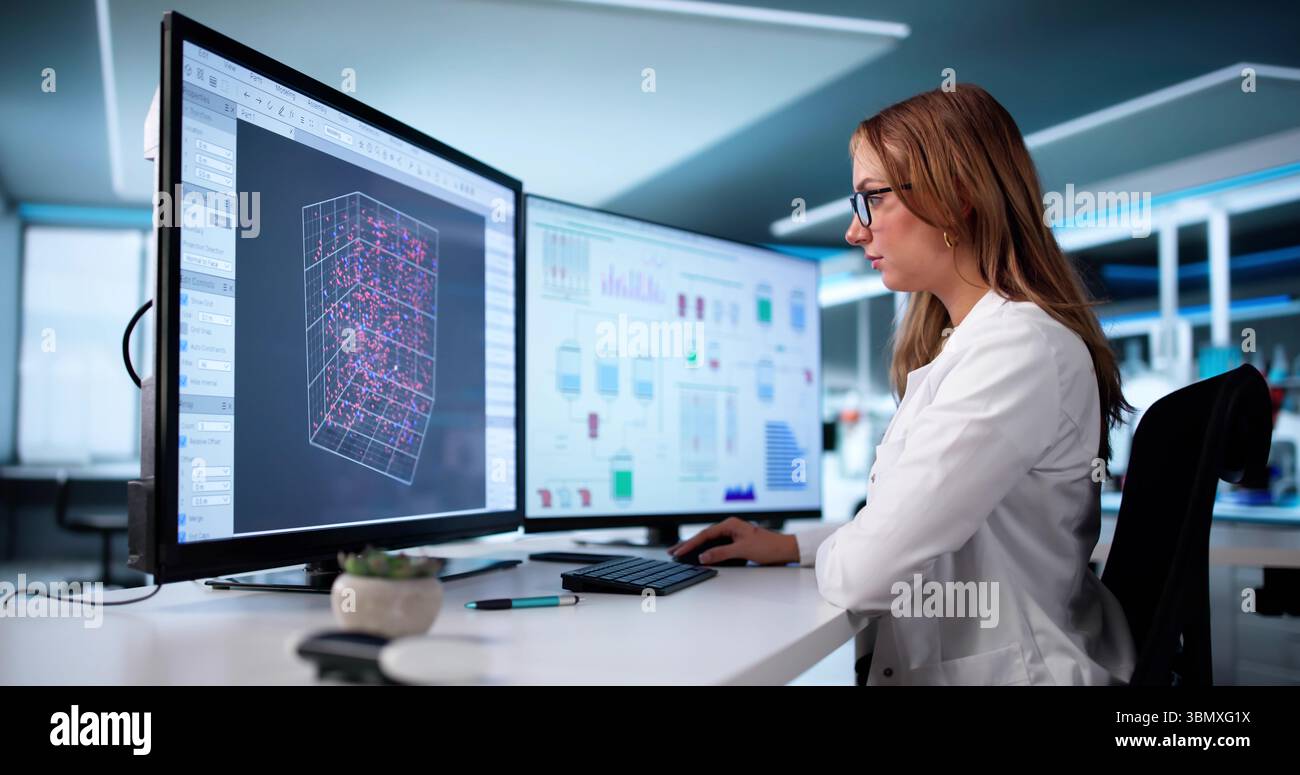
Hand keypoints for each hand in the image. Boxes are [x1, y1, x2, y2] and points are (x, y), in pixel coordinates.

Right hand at [667, 517, 799, 565]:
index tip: (679, 552)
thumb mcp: (742, 550)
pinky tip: (699, 557)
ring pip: (709, 542)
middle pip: (704, 537)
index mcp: (730, 524)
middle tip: (673, 552)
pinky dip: (707, 552)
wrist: (785, 550)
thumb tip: (703, 557)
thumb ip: (721, 553)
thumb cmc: (768, 547)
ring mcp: (733, 536)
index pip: (705, 535)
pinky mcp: (736, 544)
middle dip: (688, 544)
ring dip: (696, 549)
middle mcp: (730, 528)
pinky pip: (717, 547)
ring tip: (681, 554)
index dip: (690, 544)